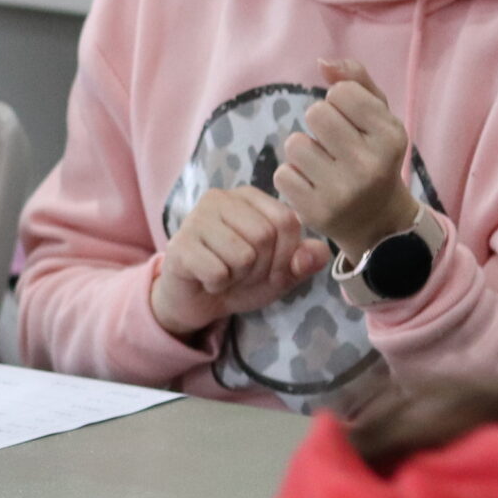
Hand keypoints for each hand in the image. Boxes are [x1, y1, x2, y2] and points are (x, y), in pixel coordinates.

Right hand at [150, 186, 329, 339]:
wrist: (197, 300)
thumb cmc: (240, 278)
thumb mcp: (281, 272)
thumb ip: (304, 260)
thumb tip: (318, 253)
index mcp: (248, 197)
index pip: (286, 220)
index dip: (286, 254)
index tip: (269, 267)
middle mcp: (219, 199)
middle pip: (264, 236)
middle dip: (261, 267)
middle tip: (242, 272)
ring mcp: (195, 219)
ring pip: (242, 255)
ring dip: (238, 277)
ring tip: (225, 273)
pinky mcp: (179, 245)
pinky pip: (217, 271)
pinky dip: (217, 284)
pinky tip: (206, 279)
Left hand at [275, 59, 420, 258]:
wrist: (378, 220)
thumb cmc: (374, 155)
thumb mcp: (379, 117)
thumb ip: (357, 81)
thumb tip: (324, 63)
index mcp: (391, 136)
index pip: (341, 92)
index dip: (338, 102)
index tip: (351, 122)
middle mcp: (370, 164)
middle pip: (316, 113)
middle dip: (319, 124)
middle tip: (334, 144)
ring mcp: (343, 191)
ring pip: (294, 144)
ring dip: (303, 151)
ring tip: (324, 166)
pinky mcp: (316, 211)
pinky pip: (282, 174)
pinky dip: (293, 176)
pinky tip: (314, 185)